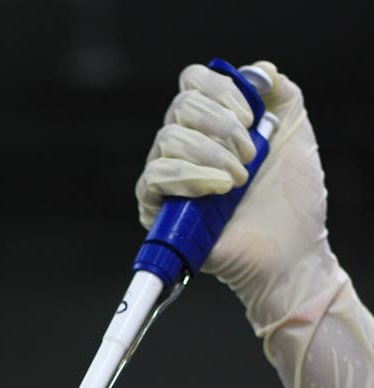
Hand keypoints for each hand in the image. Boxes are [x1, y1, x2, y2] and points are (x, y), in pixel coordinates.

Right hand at [135, 62, 373, 387]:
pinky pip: (154, 177)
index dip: (220, 91)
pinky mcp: (158, 211)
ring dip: (208, 154)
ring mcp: (171, 179)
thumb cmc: (292, 205)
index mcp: (215, 126)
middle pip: (179, 107)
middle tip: (249, 157)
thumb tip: (261, 71)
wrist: (288, 254)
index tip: (251, 118)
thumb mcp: (296, 136)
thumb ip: (281, 96)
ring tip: (237, 182)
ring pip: (166, 140)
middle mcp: (188, 147)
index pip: (193, 83)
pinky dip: (187, 177)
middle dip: (219, 126)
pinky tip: (216, 190)